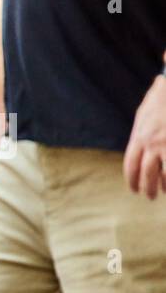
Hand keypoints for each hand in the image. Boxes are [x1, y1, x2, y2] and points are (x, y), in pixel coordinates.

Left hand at [124, 75, 165, 199]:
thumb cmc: (162, 96)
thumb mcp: (144, 112)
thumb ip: (141, 130)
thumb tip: (138, 144)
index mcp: (139, 136)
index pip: (131, 165)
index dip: (132, 180)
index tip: (134, 189)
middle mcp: (151, 143)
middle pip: (146, 174)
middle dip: (147, 188)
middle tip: (149, 196)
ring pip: (163, 175)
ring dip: (163, 187)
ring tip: (164, 193)